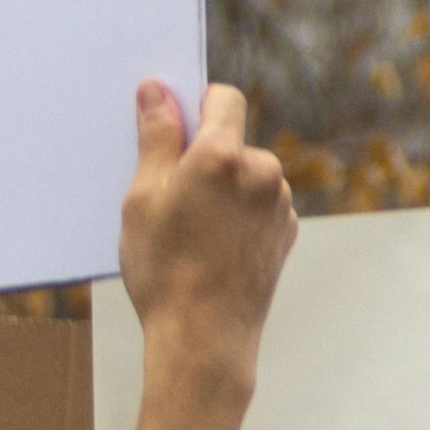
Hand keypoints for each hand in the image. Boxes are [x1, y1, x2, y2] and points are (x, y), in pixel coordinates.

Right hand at [122, 80, 293, 429]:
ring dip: (223, 186)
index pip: (222, 98)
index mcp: (222, 156)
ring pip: (246, 174)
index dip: (195, 105)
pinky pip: (259, 204)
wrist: (204, 339)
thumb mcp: (142, 198)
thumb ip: (155, 137)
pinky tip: (212, 245)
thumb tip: (157, 90)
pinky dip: (238, 213)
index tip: (171, 127)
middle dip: (203, 155)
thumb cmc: (164, 270)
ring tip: (191, 229)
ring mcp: (280, 204)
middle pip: (232, 139)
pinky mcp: (287, 232)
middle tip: (169, 195)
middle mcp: (262, 172)